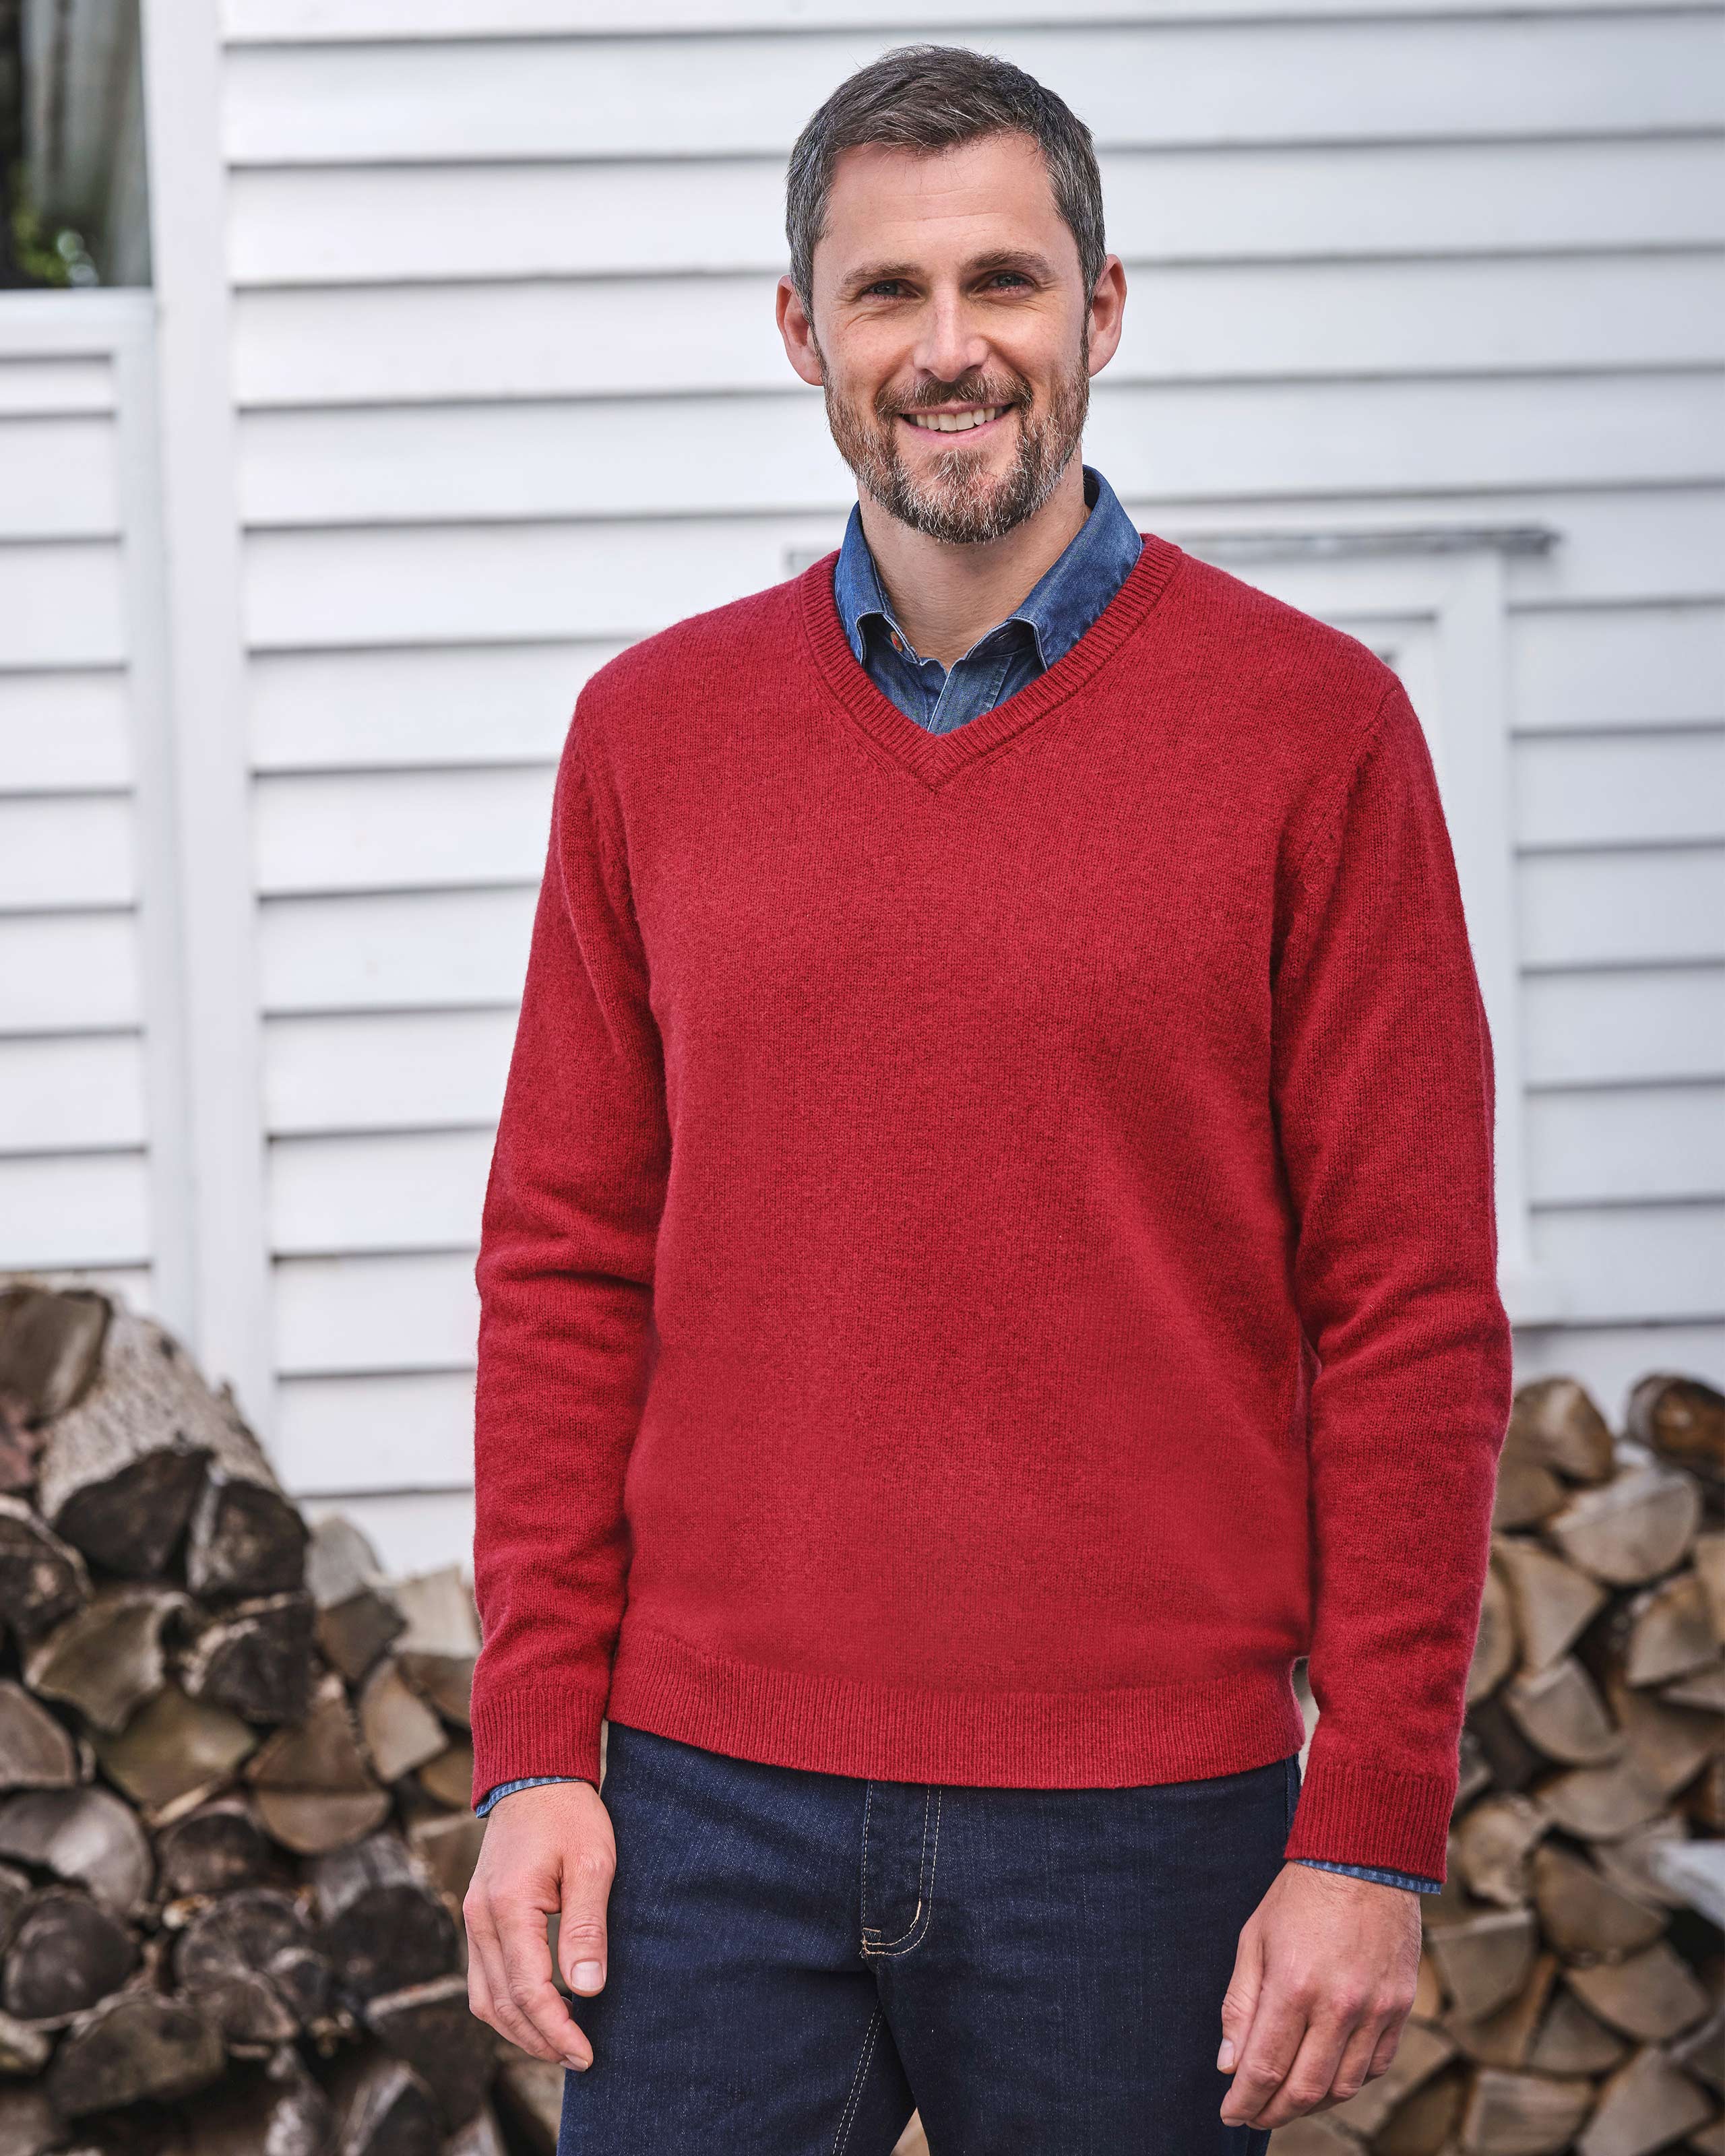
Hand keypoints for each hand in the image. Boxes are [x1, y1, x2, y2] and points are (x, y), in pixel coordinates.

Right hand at [463, 1779, 614, 2071]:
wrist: (534, 1776)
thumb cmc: (570, 1815)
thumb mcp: (593, 1864)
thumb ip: (587, 1927)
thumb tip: (587, 1990)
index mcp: (508, 1906)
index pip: (528, 1990)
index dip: (557, 2030)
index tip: (587, 2054)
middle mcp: (480, 1919)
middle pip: (501, 2004)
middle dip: (539, 2040)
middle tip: (580, 2058)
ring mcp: (473, 1919)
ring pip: (485, 1998)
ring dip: (520, 2029)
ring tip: (562, 2043)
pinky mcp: (477, 1918)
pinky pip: (483, 1978)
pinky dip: (508, 2004)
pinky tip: (540, 2010)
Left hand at [1217, 1860, 1420, 2131]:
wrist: (1365, 1860)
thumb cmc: (1301, 1897)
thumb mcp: (1254, 1939)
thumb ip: (1240, 2004)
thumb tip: (1229, 2064)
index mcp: (1293, 1985)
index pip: (1265, 2067)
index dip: (1244, 2099)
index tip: (1230, 2112)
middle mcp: (1338, 2005)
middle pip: (1304, 2088)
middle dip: (1273, 2111)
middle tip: (1254, 2115)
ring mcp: (1375, 2009)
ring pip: (1343, 2086)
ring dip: (1311, 2104)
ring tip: (1286, 2102)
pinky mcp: (1401, 2007)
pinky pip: (1376, 2066)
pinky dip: (1349, 2082)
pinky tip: (1327, 2078)